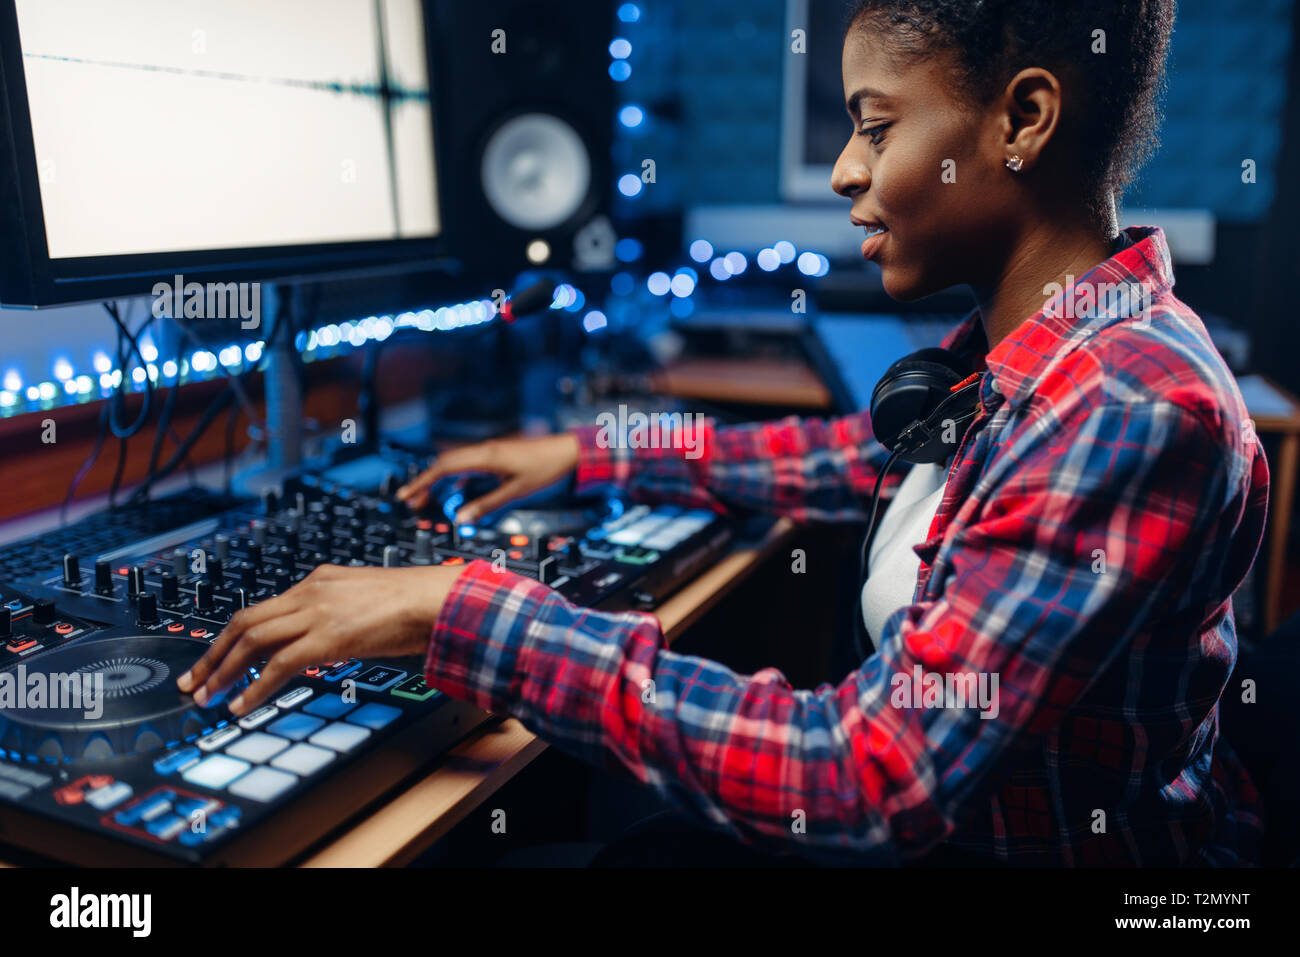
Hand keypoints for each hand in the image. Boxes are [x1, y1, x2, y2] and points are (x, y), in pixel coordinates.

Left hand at [176, 563, 465, 715]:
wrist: (438, 599)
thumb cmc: (415, 602)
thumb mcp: (366, 598)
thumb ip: (340, 611)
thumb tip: (329, 638)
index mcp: (319, 579)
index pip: (262, 608)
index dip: (232, 636)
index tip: (215, 658)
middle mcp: (311, 591)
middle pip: (244, 621)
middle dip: (213, 654)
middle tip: (194, 680)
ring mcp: (317, 612)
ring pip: (252, 640)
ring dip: (223, 671)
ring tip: (206, 696)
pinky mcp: (328, 636)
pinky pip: (279, 664)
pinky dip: (254, 687)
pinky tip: (241, 705)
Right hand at [396, 433, 579, 523]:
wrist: (568, 451)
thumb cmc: (546, 469)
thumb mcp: (516, 491)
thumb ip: (486, 505)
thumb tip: (460, 520)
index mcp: (486, 457)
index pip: (444, 467)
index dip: (422, 481)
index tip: (406, 495)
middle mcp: (483, 451)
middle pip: (444, 464)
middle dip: (424, 483)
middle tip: (409, 502)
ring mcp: (489, 452)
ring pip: (454, 464)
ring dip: (437, 480)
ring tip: (424, 500)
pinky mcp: (496, 456)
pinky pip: (467, 465)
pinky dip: (454, 477)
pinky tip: (451, 491)